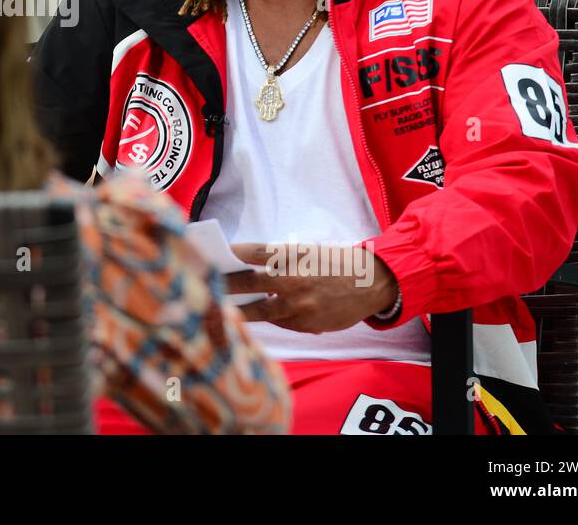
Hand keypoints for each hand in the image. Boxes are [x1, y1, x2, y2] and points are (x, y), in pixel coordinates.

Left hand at [224, 242, 398, 332]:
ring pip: (261, 311)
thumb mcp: (308, 252)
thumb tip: (244, 268)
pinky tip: (256, 317)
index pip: (254, 252)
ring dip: (240, 310)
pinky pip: (281, 323)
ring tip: (222, 309)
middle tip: (206, 284)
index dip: (231, 253)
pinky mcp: (308, 324)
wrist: (371, 284)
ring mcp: (300, 305)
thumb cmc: (334, 264)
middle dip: (226, 284)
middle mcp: (295, 280)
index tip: (214, 254)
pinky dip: (269, 319)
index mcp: (294, 256)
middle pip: (250, 282)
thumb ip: (279, 260)